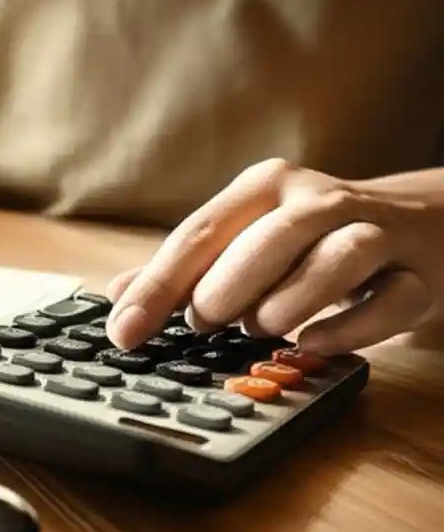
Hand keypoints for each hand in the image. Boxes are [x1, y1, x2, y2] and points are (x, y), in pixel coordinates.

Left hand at [105, 158, 443, 354]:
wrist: (426, 223)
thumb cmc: (312, 240)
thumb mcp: (246, 241)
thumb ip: (186, 269)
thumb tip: (118, 294)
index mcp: (266, 187)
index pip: (201, 233)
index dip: (156, 287)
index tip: (123, 332)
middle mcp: (320, 200)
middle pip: (271, 236)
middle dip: (226, 286)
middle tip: (202, 322)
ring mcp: (378, 232)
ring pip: (338, 257)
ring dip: (290, 300)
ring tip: (260, 328)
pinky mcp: (420, 273)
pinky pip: (392, 301)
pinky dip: (352, 327)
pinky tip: (313, 344)